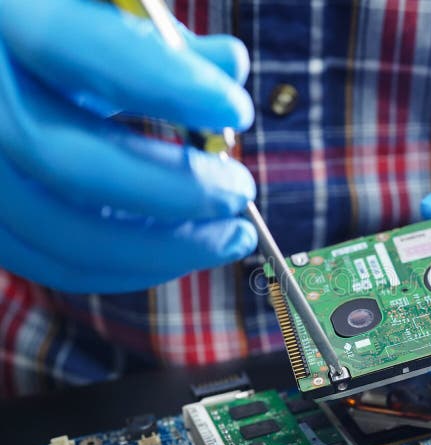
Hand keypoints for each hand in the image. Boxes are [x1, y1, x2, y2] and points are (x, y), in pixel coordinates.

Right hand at [0, 0, 256, 292]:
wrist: (10, 76)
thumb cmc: (70, 37)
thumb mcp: (107, 15)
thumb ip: (164, 41)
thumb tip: (231, 65)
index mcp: (10, 20)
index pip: (73, 46)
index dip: (162, 83)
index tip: (236, 109)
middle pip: (67, 162)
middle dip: (173, 190)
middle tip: (241, 191)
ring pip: (62, 232)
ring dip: (165, 246)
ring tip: (231, 234)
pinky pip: (57, 264)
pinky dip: (134, 267)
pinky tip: (187, 249)